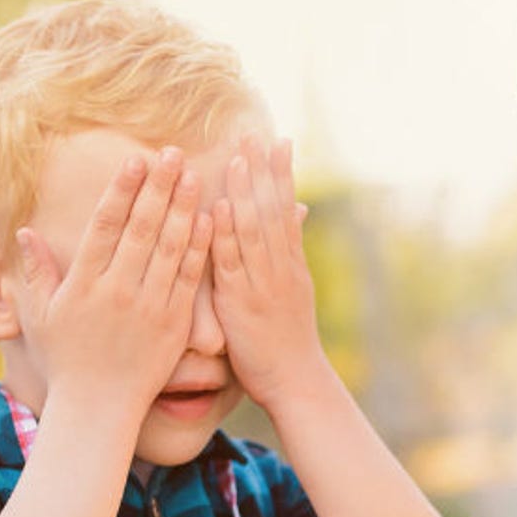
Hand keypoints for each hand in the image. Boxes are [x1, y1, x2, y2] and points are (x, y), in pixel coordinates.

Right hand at [14, 147, 212, 420]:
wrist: (99, 409)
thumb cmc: (66, 362)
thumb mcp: (40, 316)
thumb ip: (35, 273)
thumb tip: (25, 232)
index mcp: (85, 283)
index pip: (106, 225)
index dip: (123, 189)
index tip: (136, 160)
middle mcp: (119, 290)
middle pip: (142, 227)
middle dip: (159, 187)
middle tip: (174, 153)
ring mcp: (149, 307)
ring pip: (170, 248)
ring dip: (183, 208)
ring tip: (194, 175)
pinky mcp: (174, 324)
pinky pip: (189, 280)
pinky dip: (199, 248)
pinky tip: (209, 220)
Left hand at [210, 135, 328, 409]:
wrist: (298, 383)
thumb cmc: (290, 342)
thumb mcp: (295, 294)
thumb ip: (288, 258)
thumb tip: (293, 224)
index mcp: (291, 265)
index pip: (286, 209)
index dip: (282, 174)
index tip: (278, 140)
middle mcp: (280, 269)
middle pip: (272, 211)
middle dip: (264, 171)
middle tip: (255, 133)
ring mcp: (263, 285)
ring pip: (255, 231)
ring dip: (245, 193)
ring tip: (237, 158)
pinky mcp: (242, 304)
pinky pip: (233, 265)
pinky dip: (226, 235)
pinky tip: (219, 209)